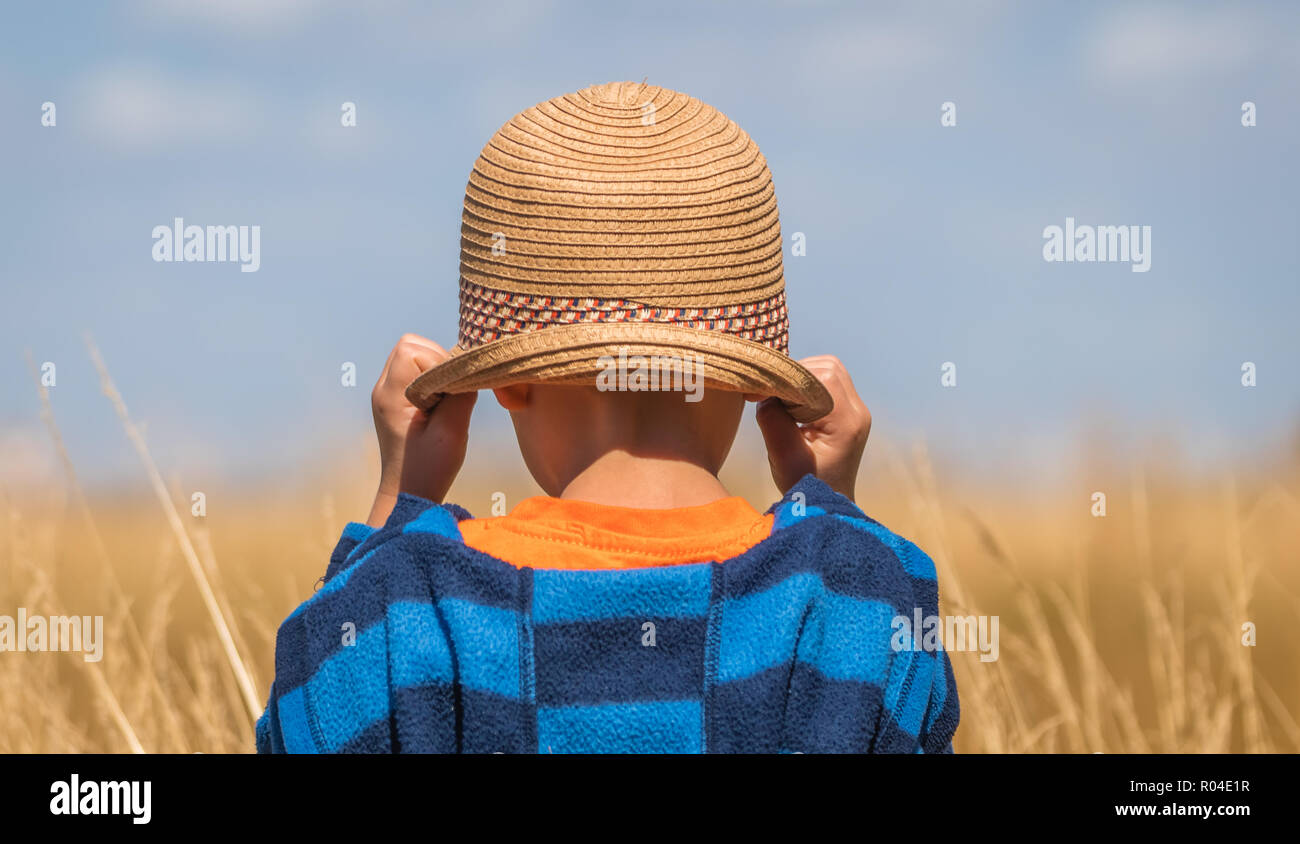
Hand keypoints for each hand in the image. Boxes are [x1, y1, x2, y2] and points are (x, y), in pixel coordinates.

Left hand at [366, 334, 476, 525]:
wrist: (408, 494)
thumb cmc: (428, 468)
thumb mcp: (451, 433)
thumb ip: (461, 394)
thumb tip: (471, 368)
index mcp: (390, 395)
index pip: (411, 349)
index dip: (436, 363)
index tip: (445, 395)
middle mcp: (383, 388)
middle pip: (411, 344)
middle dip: (437, 361)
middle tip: (447, 395)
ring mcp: (388, 393)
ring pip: (415, 354)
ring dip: (437, 369)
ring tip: (443, 401)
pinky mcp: (397, 399)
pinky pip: (416, 370)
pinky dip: (434, 378)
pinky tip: (440, 404)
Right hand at [754, 355, 870, 500]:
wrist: (826, 505)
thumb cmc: (806, 486)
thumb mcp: (783, 456)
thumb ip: (772, 420)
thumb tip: (764, 391)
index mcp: (847, 422)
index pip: (821, 377)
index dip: (789, 378)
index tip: (762, 392)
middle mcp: (857, 411)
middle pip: (828, 367)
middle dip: (795, 375)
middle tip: (771, 394)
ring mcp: (856, 410)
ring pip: (829, 370)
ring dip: (801, 378)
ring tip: (781, 399)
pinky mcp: (848, 412)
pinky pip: (828, 382)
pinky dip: (806, 385)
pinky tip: (791, 404)